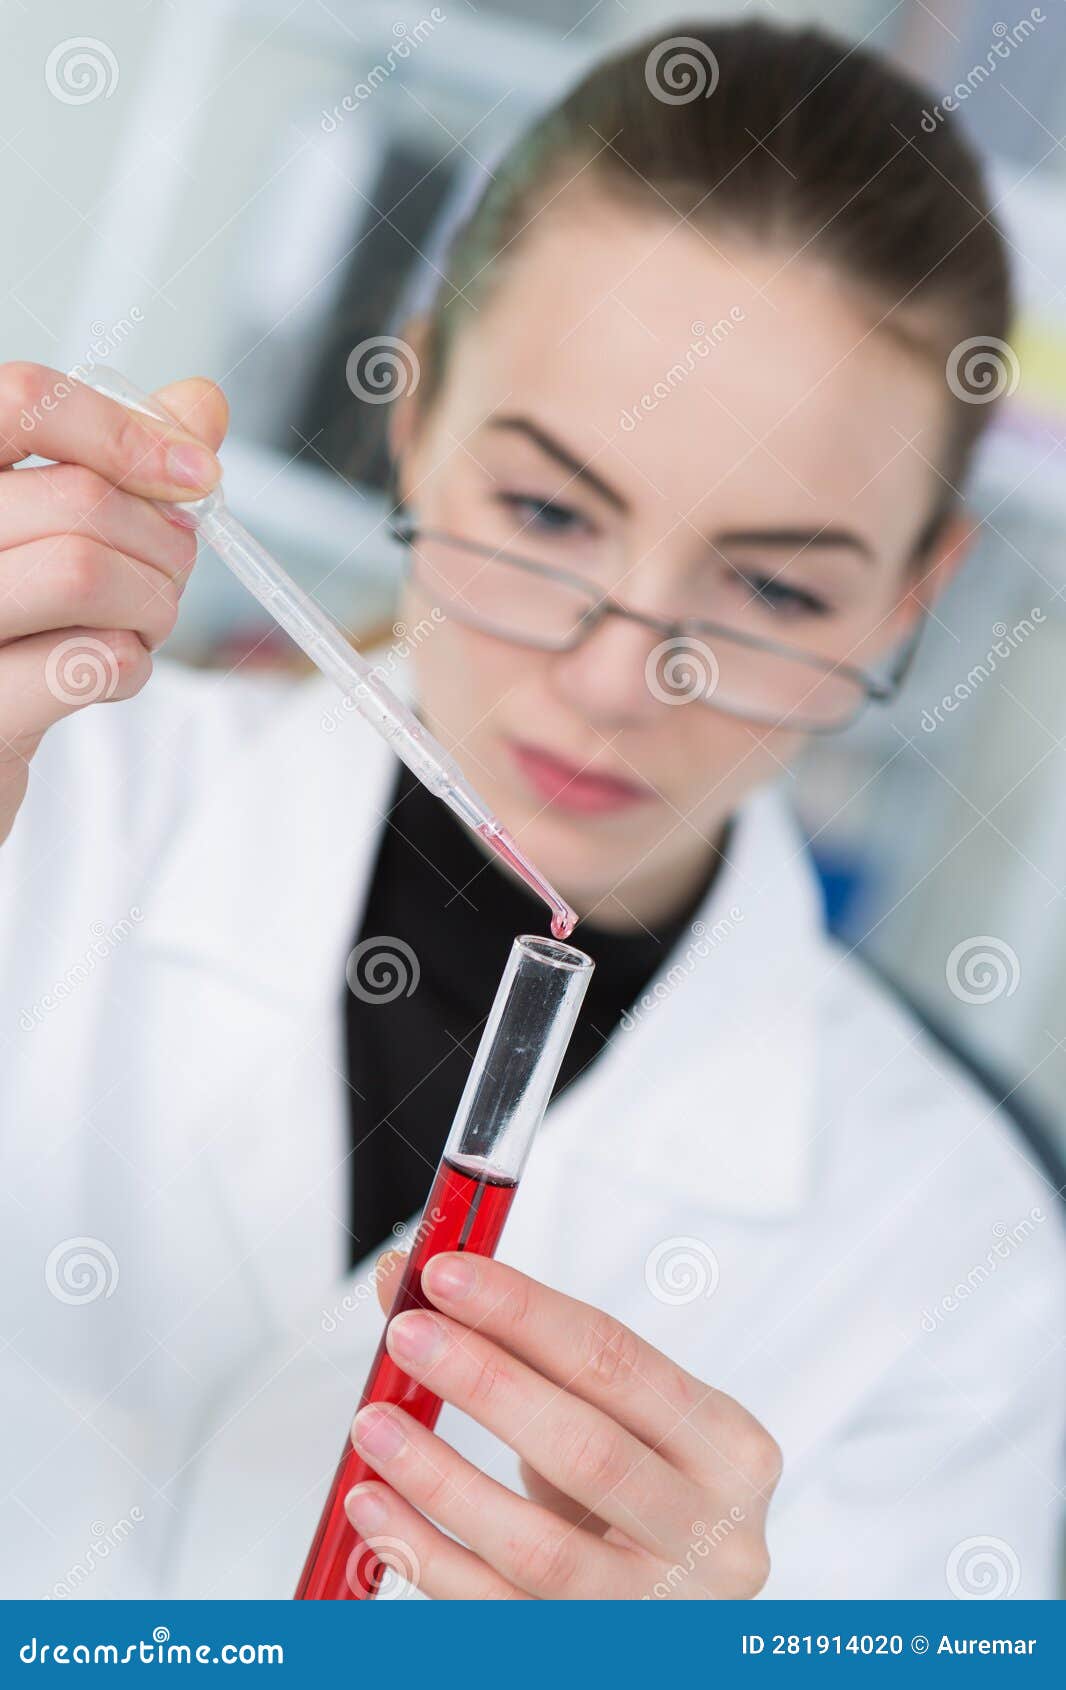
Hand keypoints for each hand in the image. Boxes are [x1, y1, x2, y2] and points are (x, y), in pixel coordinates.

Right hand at [0, 362, 225, 844]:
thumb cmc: (11, 623)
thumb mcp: (52, 528)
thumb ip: (117, 462)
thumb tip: (202, 405)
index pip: (24, 399)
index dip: (126, 430)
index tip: (195, 471)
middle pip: (81, 497)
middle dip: (164, 540)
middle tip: (173, 570)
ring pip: (85, 572)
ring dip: (154, 600)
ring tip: (147, 619)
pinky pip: (90, 662)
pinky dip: (134, 663)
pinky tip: (116, 668)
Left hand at [345, 1250, 780, 1598]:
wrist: (672, 1598)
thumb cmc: (638, 1489)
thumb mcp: (607, 1412)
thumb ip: (517, 1342)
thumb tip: (407, 1279)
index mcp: (730, 1447)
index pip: (616, 1361)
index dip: (525, 1311)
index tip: (448, 1272)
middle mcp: (714, 1535)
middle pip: (587, 1451)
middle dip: (484, 1382)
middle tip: (407, 1334)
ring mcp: (657, 1610)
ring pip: (538, 1548)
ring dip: (441, 1477)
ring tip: (375, 1422)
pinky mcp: (593, 1657)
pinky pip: (492, 1611)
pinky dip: (424, 1554)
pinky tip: (374, 1504)